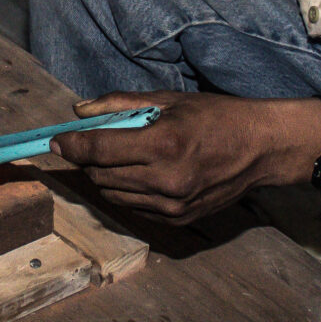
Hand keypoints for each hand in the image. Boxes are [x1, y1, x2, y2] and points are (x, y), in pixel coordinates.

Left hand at [54, 90, 320, 221]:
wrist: (263, 149)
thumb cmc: (218, 117)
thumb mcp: (170, 100)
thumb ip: (120, 104)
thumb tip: (79, 111)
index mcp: (163, 144)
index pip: (97, 150)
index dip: (70, 145)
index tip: (57, 140)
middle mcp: (165, 180)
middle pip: (100, 175)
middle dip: (87, 159)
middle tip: (89, 144)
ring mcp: (172, 205)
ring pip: (113, 195)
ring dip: (105, 176)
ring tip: (119, 157)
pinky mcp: (178, 221)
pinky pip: (134, 208)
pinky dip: (127, 191)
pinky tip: (141, 174)